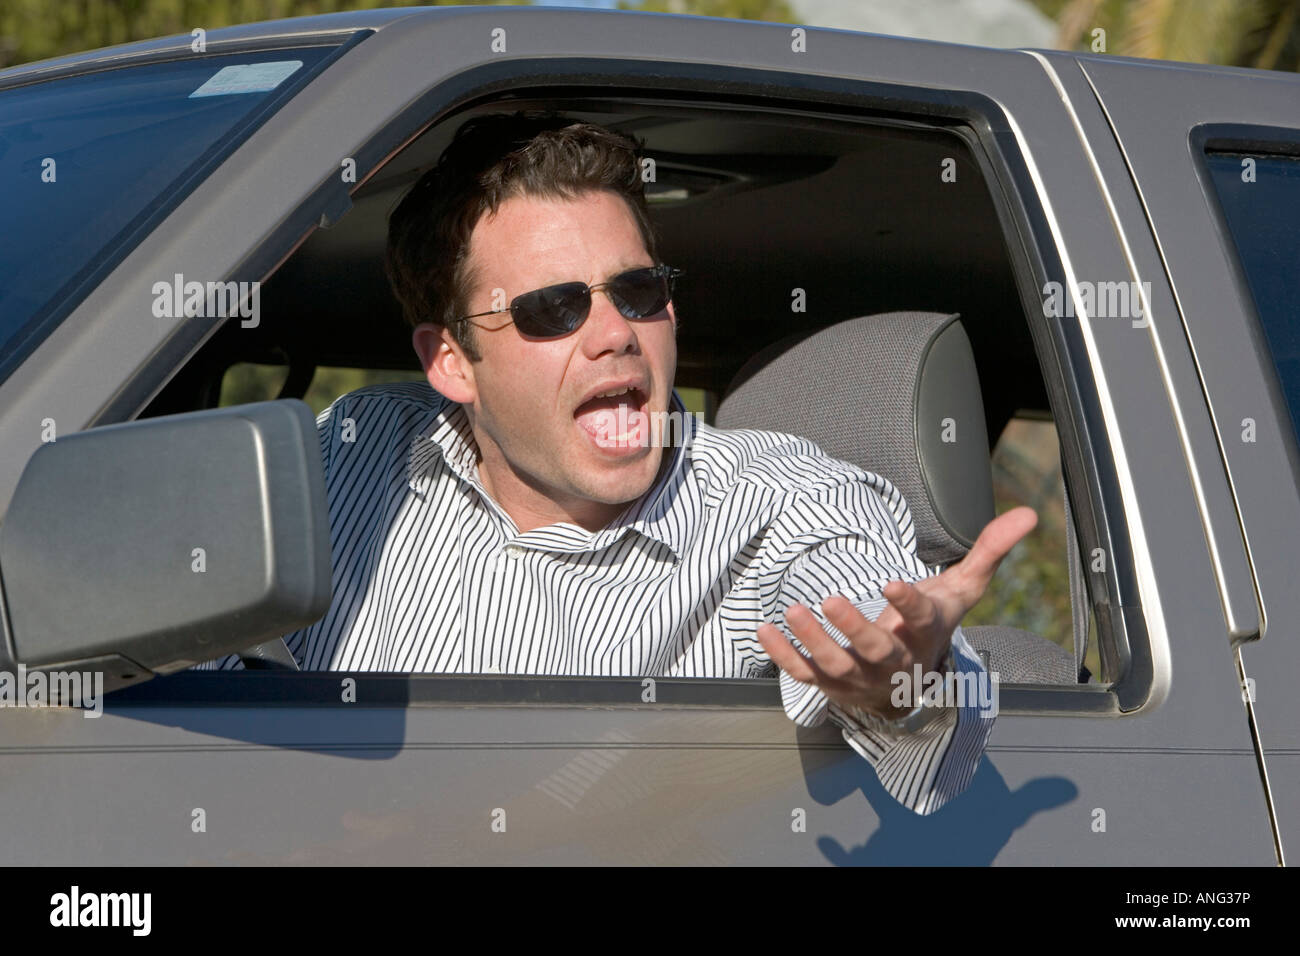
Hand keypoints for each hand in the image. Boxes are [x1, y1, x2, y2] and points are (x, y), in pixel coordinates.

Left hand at [756, 506, 1037, 719]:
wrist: (909, 687)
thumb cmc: (931, 626)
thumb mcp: (961, 591)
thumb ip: (989, 551)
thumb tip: (1030, 513)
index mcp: (924, 634)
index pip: (920, 619)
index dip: (908, 602)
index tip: (892, 581)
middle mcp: (894, 662)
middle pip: (876, 652)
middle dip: (853, 629)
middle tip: (830, 599)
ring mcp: (860, 678)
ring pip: (836, 666)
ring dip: (812, 641)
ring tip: (791, 610)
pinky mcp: (831, 686)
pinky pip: (804, 675)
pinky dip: (782, 656)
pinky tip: (763, 629)